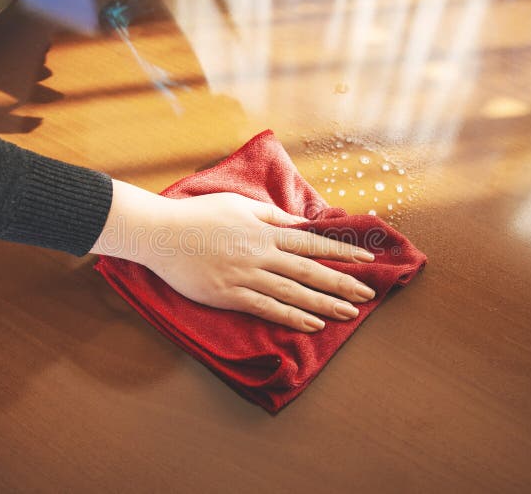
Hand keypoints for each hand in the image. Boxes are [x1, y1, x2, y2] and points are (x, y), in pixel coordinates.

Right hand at [91, 181, 376, 332]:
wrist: (161, 234)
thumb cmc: (199, 216)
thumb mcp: (240, 206)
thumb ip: (272, 217)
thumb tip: (301, 224)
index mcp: (264, 231)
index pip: (311, 243)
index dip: (341, 253)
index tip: (366, 262)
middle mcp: (260, 254)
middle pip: (309, 271)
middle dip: (342, 284)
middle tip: (368, 295)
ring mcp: (245, 276)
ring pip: (294, 293)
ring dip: (325, 304)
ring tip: (350, 314)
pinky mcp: (230, 295)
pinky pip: (267, 309)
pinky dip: (293, 317)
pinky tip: (313, 324)